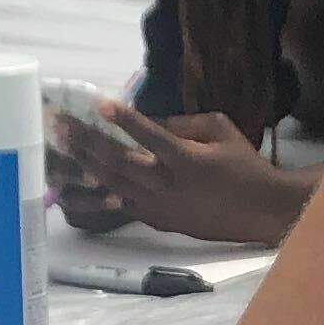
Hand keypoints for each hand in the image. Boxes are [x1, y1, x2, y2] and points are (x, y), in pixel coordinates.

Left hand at [55, 101, 306, 244]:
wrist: (261, 211)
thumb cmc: (245, 166)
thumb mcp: (222, 131)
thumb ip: (185, 123)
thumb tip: (152, 121)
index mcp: (187, 160)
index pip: (149, 135)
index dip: (123, 118)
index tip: (100, 103)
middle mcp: (168, 186)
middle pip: (120, 162)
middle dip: (88, 142)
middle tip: (62, 126)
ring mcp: (161, 207)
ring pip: (116, 185)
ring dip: (88, 166)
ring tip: (65, 150)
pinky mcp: (160, 221)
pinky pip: (124, 205)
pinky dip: (103, 193)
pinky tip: (83, 183)